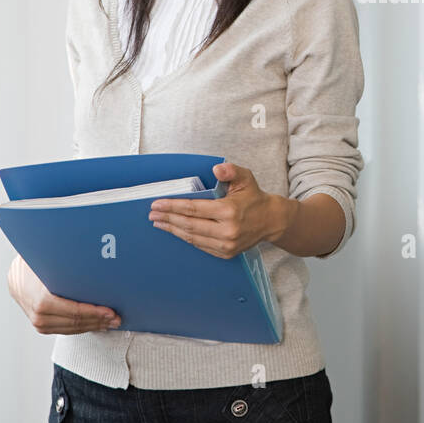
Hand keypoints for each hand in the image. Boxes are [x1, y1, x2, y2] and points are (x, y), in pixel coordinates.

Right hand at [7, 253, 121, 334]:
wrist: (16, 274)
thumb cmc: (36, 263)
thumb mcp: (49, 259)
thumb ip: (67, 264)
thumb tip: (96, 258)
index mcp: (41, 298)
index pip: (73, 311)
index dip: (94, 312)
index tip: (110, 311)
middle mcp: (38, 314)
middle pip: (74, 322)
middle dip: (98, 321)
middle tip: (116, 318)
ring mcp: (38, 322)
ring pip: (71, 329)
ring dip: (93, 326)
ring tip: (110, 323)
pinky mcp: (41, 326)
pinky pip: (65, 329)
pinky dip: (82, 327)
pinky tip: (96, 324)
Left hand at [148, 161, 291, 258]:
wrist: (271, 221)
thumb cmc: (254, 197)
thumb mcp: (246, 178)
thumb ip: (231, 171)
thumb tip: (216, 169)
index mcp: (229, 211)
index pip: (194, 209)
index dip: (173, 206)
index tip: (157, 204)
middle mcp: (227, 231)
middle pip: (189, 224)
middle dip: (168, 218)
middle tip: (152, 213)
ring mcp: (226, 245)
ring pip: (192, 237)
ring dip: (173, 229)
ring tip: (159, 222)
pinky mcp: (226, 253)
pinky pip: (200, 245)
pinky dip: (185, 237)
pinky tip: (175, 230)